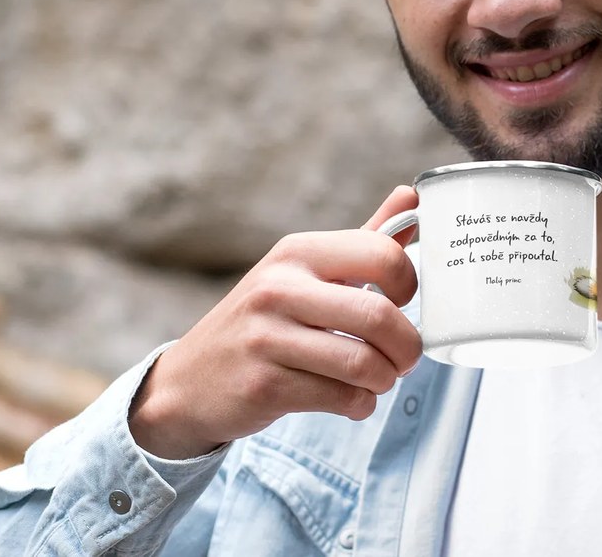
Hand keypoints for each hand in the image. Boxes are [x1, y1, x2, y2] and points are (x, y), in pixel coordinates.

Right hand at [128, 186, 420, 458]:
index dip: (410, 283)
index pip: (382, 254)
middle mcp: (280, 287)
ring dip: (385, 379)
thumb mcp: (307, 270)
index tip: (404, 302)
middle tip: (405, 356)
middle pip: (379, 315)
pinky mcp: (264, 385)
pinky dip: (360, 405)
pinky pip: (341, 399)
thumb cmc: (266, 319)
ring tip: (379, 378)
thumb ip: (363, 239)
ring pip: (364, 364)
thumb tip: (411, 197)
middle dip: (408, 346)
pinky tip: (352, 399)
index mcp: (298, 251)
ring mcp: (267, 337)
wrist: (191, 380)